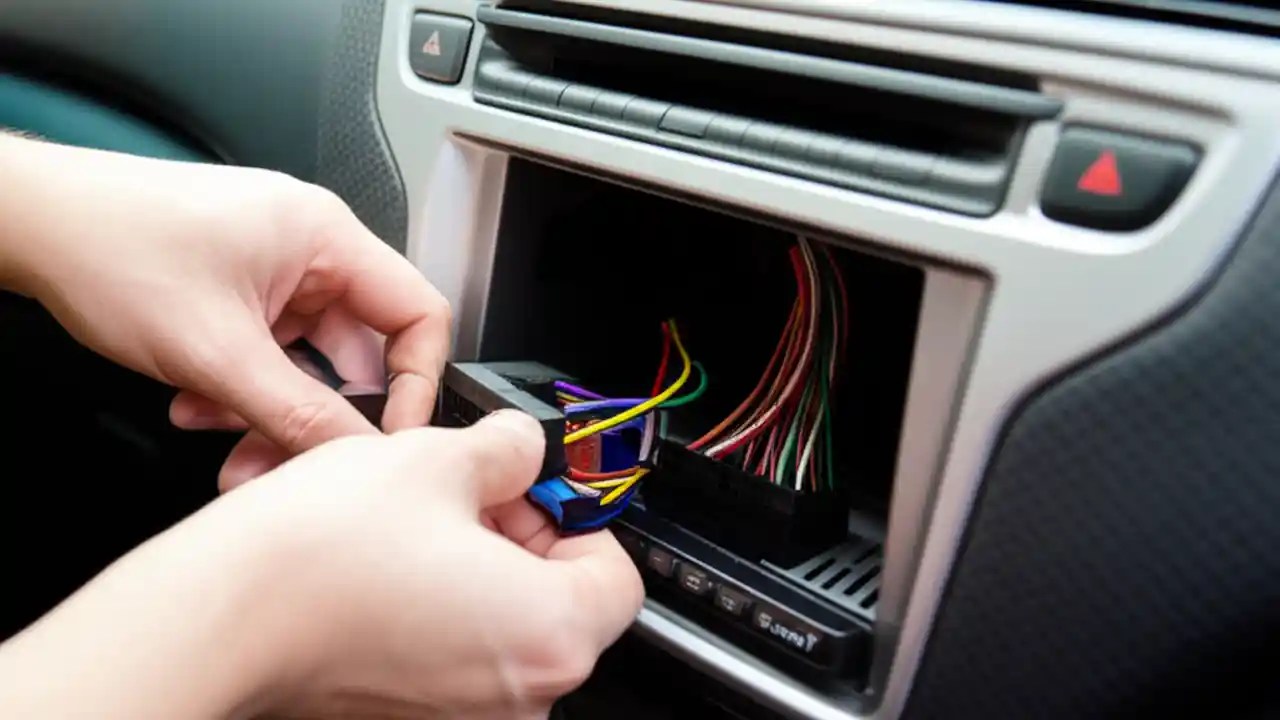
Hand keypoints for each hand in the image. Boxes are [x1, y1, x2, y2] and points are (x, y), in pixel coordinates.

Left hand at [0, 134, 449, 486]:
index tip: (387, 437)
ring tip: (228, 443)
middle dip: (324, 413)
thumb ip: (298, 413)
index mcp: (327, 237)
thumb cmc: (109, 245)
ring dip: (274, 410)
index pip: (418, 314)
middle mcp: (310, 247)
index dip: (415, 383)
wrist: (30, 223)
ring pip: (308, 360)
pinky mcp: (240, 287)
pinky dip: (243, 389)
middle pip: (359, 348)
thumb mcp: (216, 352)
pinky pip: (270, 352)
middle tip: (297, 459)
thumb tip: (359, 453)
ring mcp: (274, 267)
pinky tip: (199, 406)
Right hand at [0, 410, 642, 719]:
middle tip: (467, 491)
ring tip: (415, 521)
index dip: (574, 516)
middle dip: (518, 536)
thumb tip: (521, 447)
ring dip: (473, 568)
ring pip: (499, 626)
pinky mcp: (405, 717)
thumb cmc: (316, 556)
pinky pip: (449, 656)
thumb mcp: (436, 458)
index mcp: (551, 636)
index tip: (531, 489)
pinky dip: (433, 610)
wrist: (212, 621)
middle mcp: (518, 698)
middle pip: (557, 601)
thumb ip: (507, 449)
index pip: (616, 573)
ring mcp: (459, 718)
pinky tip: (386, 567)